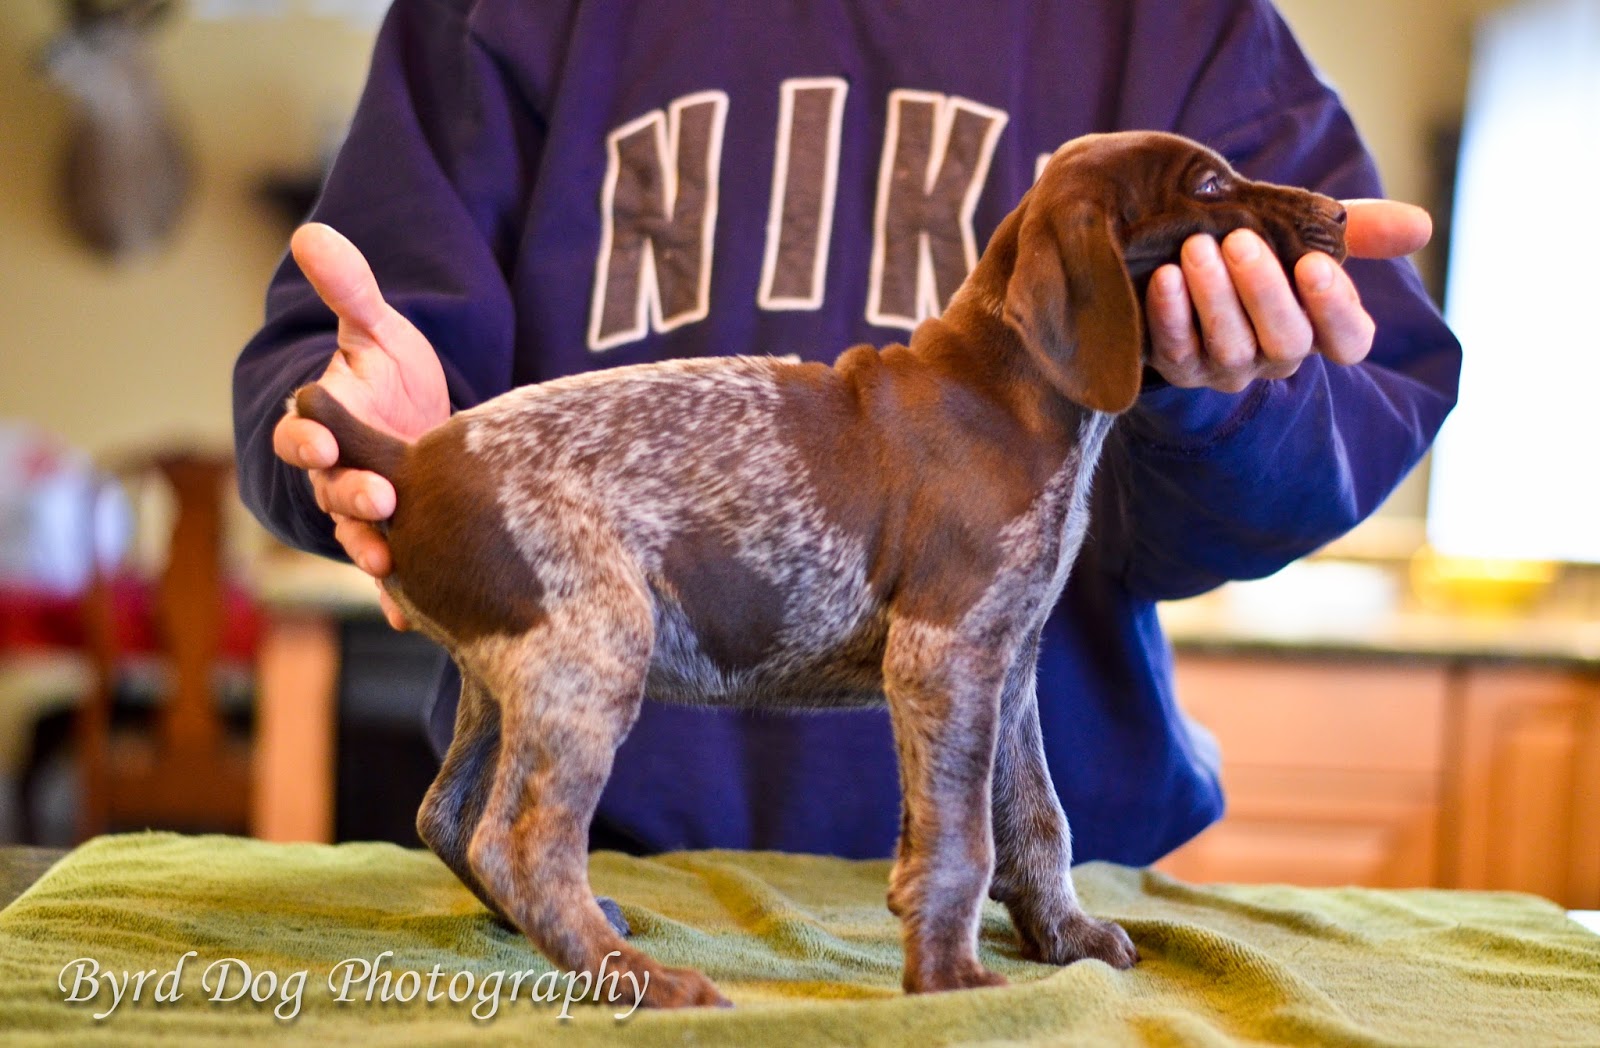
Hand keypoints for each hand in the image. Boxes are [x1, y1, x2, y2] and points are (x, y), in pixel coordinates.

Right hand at [270, 224, 450, 628]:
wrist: (420, 422)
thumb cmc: (390, 377)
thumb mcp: (377, 332)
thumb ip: (350, 291)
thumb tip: (312, 231)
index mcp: (324, 424)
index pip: (299, 434)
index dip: (305, 437)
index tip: (319, 438)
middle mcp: (337, 473)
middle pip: (330, 490)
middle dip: (348, 495)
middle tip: (375, 497)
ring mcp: (366, 510)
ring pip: (356, 535)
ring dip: (368, 549)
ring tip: (388, 560)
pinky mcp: (402, 536)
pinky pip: (394, 571)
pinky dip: (400, 594)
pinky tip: (413, 617)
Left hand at [1145, 199, 1431, 391]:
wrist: (1175, 252)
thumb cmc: (1254, 245)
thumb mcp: (1304, 232)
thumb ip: (1358, 229)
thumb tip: (1422, 226)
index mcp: (1320, 327)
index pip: (1348, 340)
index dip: (1336, 309)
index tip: (1314, 265)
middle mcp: (1276, 356)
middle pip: (1286, 342)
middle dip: (1264, 291)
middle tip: (1239, 241)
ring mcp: (1226, 368)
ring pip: (1230, 348)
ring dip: (1214, 297)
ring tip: (1196, 248)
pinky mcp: (1177, 368)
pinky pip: (1174, 353)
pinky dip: (1170, 316)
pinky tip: (1163, 278)